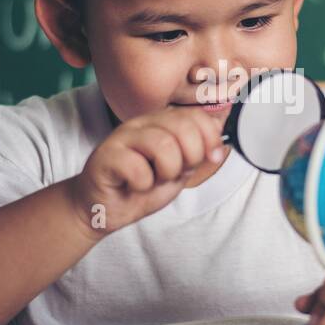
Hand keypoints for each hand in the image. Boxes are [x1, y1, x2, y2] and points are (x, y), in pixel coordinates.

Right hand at [66, 105, 226, 237]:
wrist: (105, 209)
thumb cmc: (139, 188)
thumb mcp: (177, 172)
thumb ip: (196, 155)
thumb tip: (219, 141)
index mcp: (161, 123)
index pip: (196, 115)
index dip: (210, 138)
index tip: (209, 158)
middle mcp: (142, 124)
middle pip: (183, 127)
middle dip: (190, 157)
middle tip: (174, 173)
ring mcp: (122, 137)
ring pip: (162, 144)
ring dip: (166, 171)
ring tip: (154, 179)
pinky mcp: (105, 156)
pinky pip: (137, 167)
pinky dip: (142, 184)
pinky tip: (133, 185)